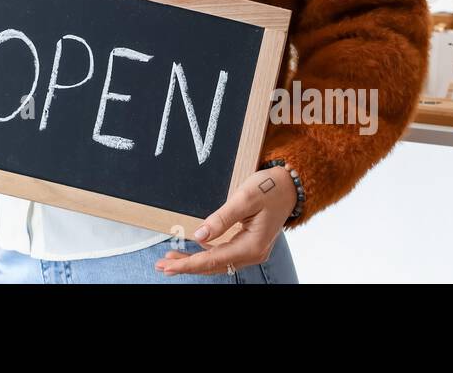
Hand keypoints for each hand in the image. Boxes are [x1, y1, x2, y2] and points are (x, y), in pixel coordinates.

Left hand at [153, 167, 294, 275]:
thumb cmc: (270, 188)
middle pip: (213, 266)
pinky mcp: (249, 243)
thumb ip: (221, 219)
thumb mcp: (244, 199)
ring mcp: (252, 250)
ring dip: (195, 261)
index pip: (213, 260)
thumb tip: (198, 236)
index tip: (168, 265)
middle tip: (161, 265)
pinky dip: (206, 253)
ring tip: (171, 259)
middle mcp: (253, 253)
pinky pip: (224, 254)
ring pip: (218, 261)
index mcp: (252, 246)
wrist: (290, 185)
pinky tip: (194, 250)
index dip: (188, 264)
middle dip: (187, 266)